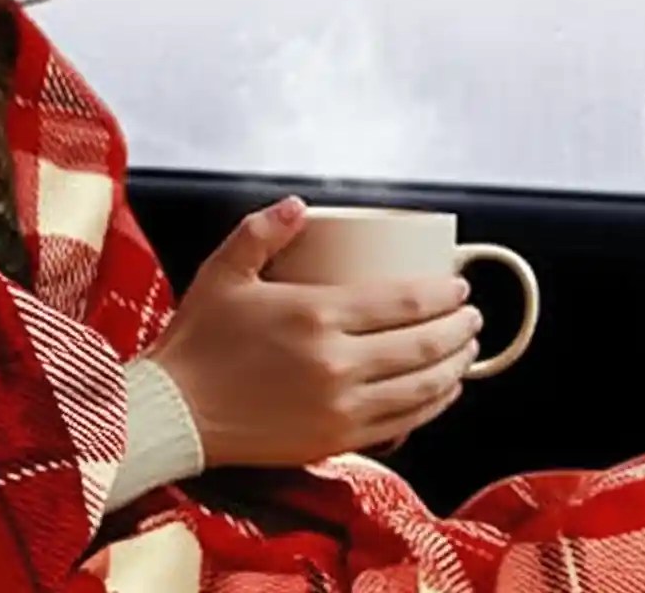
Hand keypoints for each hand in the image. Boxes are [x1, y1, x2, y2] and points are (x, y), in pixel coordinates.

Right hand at [148, 197, 482, 468]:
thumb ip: (261, 232)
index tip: (458, 286)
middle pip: (424, 344)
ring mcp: (340, 406)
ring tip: (466, 351)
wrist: (174, 413)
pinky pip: (403, 424)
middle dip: (460, 328)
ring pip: (423, 387)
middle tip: (470, 316)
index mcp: (315, 314)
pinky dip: (432, 406)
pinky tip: (441, 393)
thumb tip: (299, 206)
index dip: (443, 293)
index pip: (404, 301)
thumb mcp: (223, 273)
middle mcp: (336, 362)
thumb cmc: (197, 343)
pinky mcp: (336, 439)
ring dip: (456, 367)